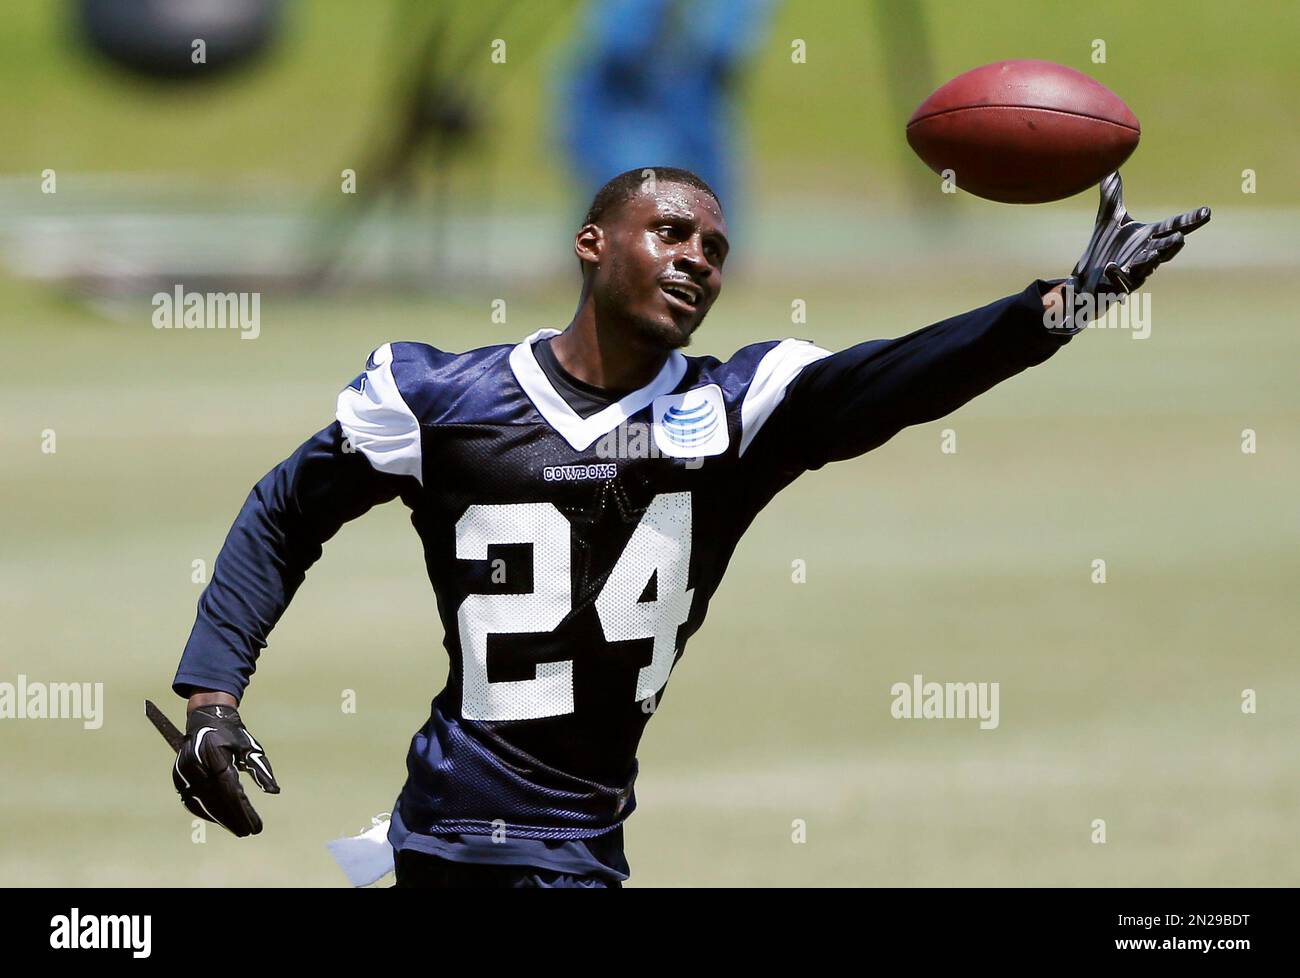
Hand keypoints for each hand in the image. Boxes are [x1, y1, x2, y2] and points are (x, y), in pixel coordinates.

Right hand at [172, 703, 278, 836]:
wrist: (205, 717)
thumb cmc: (232, 733)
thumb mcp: (250, 747)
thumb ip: (261, 769)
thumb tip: (274, 791)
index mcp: (215, 755)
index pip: (230, 791)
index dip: (243, 811)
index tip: (255, 825)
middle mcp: (197, 765)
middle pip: (216, 801)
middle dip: (233, 819)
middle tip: (248, 831)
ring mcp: (184, 772)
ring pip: (203, 803)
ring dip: (220, 818)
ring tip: (237, 828)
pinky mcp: (179, 777)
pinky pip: (191, 800)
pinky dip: (205, 811)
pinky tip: (219, 819)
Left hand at [1073, 171, 1209, 296]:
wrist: (1089, 275)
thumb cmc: (1106, 246)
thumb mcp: (1108, 217)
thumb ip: (1112, 194)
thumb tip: (1111, 168)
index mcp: (1149, 237)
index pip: (1173, 226)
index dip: (1190, 220)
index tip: (1208, 211)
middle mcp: (1146, 254)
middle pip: (1164, 249)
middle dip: (1171, 245)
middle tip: (1181, 238)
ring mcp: (1134, 272)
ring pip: (1146, 268)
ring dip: (1149, 262)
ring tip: (1153, 255)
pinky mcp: (1118, 285)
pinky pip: (1119, 281)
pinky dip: (1116, 274)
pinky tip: (1110, 266)